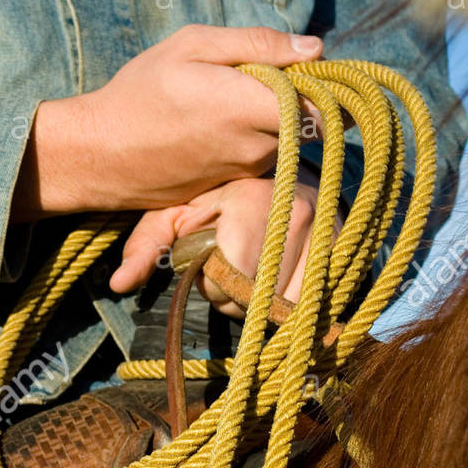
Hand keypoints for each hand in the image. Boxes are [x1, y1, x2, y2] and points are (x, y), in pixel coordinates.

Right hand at [11, 25, 323, 219]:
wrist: (100, 155)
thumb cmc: (141, 93)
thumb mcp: (193, 47)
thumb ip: (258, 45)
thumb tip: (314, 48)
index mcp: (251, 108)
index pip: (321, 106)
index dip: (320, 86)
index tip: (302, 69)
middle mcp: (255, 148)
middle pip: (303, 123)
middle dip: (291, 99)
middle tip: (253, 78)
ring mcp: (243, 173)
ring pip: (280, 141)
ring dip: (265, 121)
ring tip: (221, 103)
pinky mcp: (230, 187)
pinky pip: (256, 159)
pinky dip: (246, 141)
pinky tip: (209, 128)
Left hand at [108, 167, 337, 318]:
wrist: (280, 164)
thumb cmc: (218, 194)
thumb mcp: (178, 210)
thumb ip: (147, 244)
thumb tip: (117, 285)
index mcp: (249, 201)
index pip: (229, 282)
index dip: (213, 287)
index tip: (211, 268)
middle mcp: (297, 211)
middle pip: (260, 299)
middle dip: (241, 298)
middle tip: (236, 271)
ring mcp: (330, 228)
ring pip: (292, 304)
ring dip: (271, 304)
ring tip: (261, 274)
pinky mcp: (350, 242)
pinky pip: (320, 298)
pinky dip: (299, 300)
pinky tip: (287, 278)